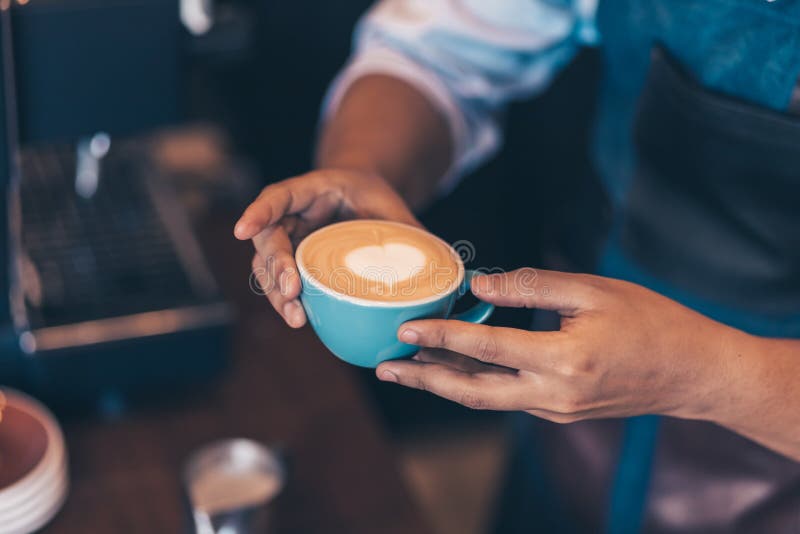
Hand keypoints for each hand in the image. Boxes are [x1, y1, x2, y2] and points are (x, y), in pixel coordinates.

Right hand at [234, 169, 420, 327]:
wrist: (364, 204)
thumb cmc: (377, 202)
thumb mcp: (395, 210)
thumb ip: (413, 235)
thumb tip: (449, 271)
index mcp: (313, 190)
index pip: (280, 195)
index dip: (260, 211)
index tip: (245, 230)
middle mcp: (292, 215)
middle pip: (270, 238)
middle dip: (276, 267)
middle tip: (291, 291)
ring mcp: (289, 240)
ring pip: (269, 266)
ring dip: (277, 293)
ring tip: (296, 317)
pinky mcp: (293, 264)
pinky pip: (282, 282)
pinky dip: (287, 301)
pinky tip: (300, 319)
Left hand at [376, 268, 739, 421]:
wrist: (692, 372)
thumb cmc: (650, 321)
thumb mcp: (594, 290)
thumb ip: (532, 287)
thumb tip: (480, 283)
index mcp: (563, 360)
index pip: (486, 348)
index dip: (440, 336)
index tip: (403, 328)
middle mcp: (554, 395)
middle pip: (471, 392)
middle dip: (423, 378)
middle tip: (382, 367)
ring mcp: (556, 410)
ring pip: (485, 399)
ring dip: (443, 383)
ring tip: (404, 369)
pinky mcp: (560, 412)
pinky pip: (506, 398)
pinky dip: (474, 382)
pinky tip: (453, 366)